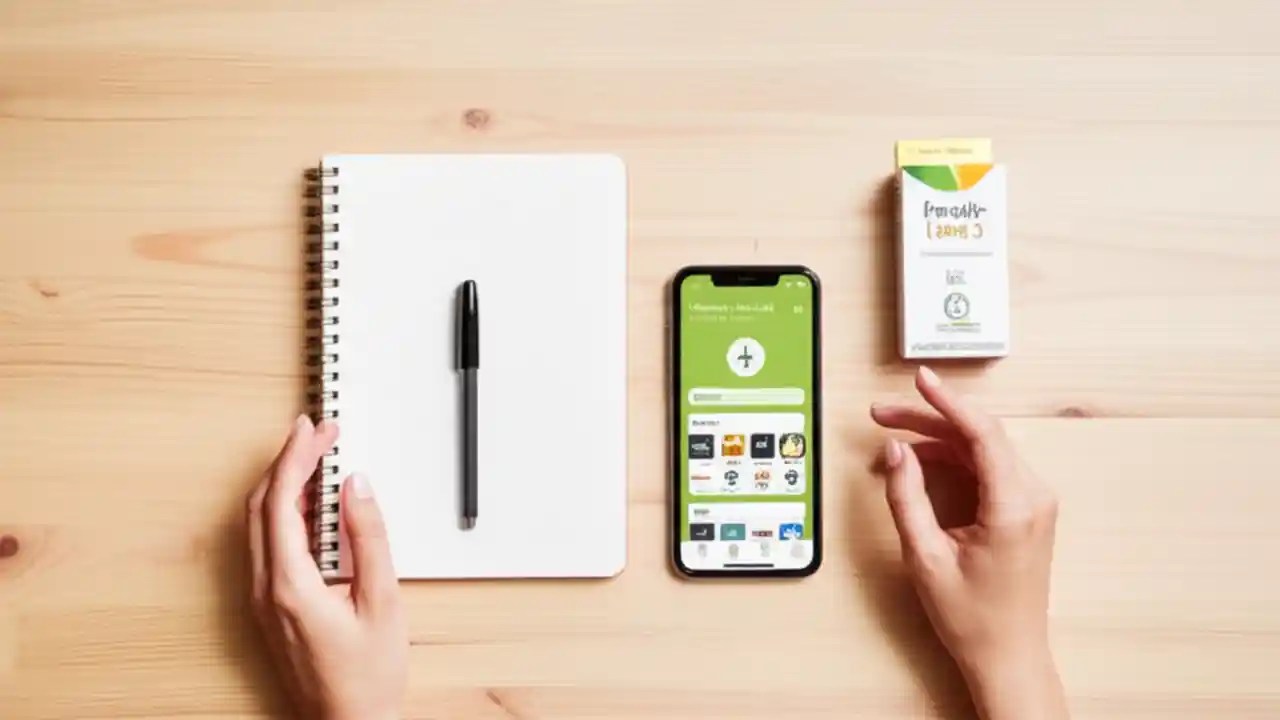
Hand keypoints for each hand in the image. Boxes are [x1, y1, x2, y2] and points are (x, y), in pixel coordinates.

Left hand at [247, 416, 406, 719]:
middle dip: (287, 462)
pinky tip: (311, 505)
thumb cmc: (365, 679)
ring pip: (259, 524)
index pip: (283, 502)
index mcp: (290, 586)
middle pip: (262, 506)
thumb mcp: (382, 602)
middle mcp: (266, 590)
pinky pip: (268, 545)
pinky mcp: (270, 606)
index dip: (297, 457)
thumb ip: (370, 539)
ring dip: (284, 485)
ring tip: (315, 458)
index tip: (314, 429)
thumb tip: (358, 489)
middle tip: (316, 433)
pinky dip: (285, 512)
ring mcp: (262, 600)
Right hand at [872, 367, 1067, 719]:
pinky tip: (918, 462)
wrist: (1009, 655)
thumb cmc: (972, 617)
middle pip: (979, 434)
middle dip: (928, 419)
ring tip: (891, 438)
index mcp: (1013, 507)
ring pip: (981, 448)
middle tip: (882, 415)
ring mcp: (1032, 502)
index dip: (946, 401)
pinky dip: (952, 458)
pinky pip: (987, 467)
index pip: (982, 433)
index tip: (919, 380)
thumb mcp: (925, 557)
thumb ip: (906, 497)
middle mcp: (1032, 497)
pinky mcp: (1024, 509)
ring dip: (937, 438)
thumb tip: (895, 451)